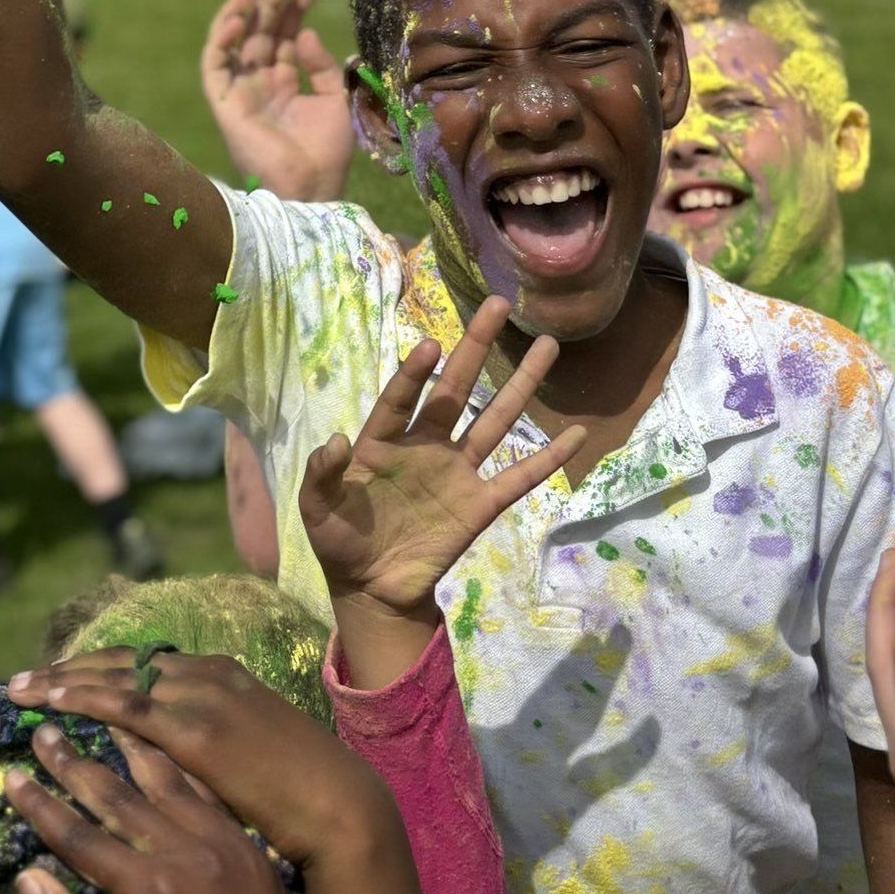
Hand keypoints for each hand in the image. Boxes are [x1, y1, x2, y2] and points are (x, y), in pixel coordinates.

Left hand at [8, 650, 408, 878]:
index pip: (142, 662)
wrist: (333, 798)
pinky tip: (55, 703)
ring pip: (116, 678)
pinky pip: (129, 706)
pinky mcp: (195, 729)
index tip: (57, 675)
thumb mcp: (246, 745)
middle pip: (120, 663)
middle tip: (23, 678)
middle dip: (68, 669)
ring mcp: (200, 696)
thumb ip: (208, 733)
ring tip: (21, 689)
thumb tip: (169, 743)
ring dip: (63, 681)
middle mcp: (206, 674)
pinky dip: (87, 698)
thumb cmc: (295, 784)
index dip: (95, 668)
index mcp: (219, 673)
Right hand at [200, 0, 353, 201]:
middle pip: (261, 35)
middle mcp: (261, 84)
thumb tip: (304, 33)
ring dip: (240, 16)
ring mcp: (242, 93)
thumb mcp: (335, 99)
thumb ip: (321, 65)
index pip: (284, 38)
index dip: (293, 12)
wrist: (312, 185)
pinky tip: (236, 21)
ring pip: (234, 45)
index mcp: (286, 83)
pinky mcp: (225, 104)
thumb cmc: (327, 151)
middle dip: (271, 5)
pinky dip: (220, 42)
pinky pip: (214, 68)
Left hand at [299, 295, 583, 619]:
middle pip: (455, 388)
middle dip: (475, 347)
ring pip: (494, 420)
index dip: (413, 373)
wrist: (372, 589)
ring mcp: (456, 472)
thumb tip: (333, 442)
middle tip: (499, 304)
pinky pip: (519, 477)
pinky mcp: (479, 505)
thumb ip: (321, 476)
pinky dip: (549, 458)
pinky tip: (578, 434)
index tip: (431, 345)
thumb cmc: (339, 541)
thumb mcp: (317, 510)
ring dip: (520, 384)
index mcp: (383, 441)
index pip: (400, 398)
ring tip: (546, 346)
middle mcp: (425, 445)